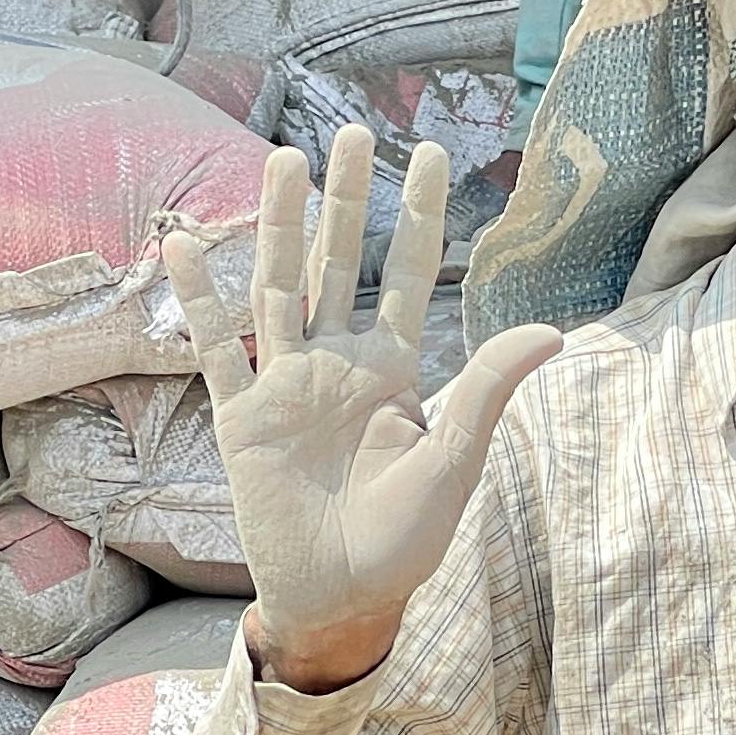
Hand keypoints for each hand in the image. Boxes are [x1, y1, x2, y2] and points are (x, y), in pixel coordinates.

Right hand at [161, 125, 561, 694]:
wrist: (340, 601)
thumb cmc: (405, 543)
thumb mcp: (453, 464)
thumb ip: (486, 393)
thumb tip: (551, 331)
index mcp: (392, 369)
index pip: (407, 273)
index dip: (418, 214)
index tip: (429, 151)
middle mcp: (337, 363)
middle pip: (340, 262)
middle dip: (347, 199)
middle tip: (353, 133)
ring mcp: (285, 384)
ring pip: (279, 287)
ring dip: (278, 225)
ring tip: (281, 160)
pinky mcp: (241, 418)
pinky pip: (218, 349)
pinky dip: (201, 299)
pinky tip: (183, 246)